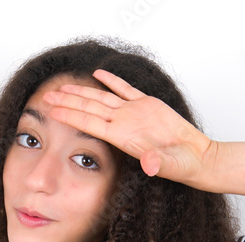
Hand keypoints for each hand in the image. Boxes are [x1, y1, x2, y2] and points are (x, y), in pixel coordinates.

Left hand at [42, 69, 213, 185]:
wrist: (197, 158)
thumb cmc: (183, 165)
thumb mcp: (171, 165)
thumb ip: (159, 163)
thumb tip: (150, 165)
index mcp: (124, 136)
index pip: (90, 123)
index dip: (70, 115)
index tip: (51, 111)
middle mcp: (124, 123)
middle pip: (89, 108)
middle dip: (67, 101)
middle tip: (47, 96)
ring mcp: (134, 113)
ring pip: (102, 98)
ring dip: (83, 92)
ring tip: (64, 85)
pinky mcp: (148, 104)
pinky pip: (125, 89)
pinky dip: (112, 81)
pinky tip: (98, 74)